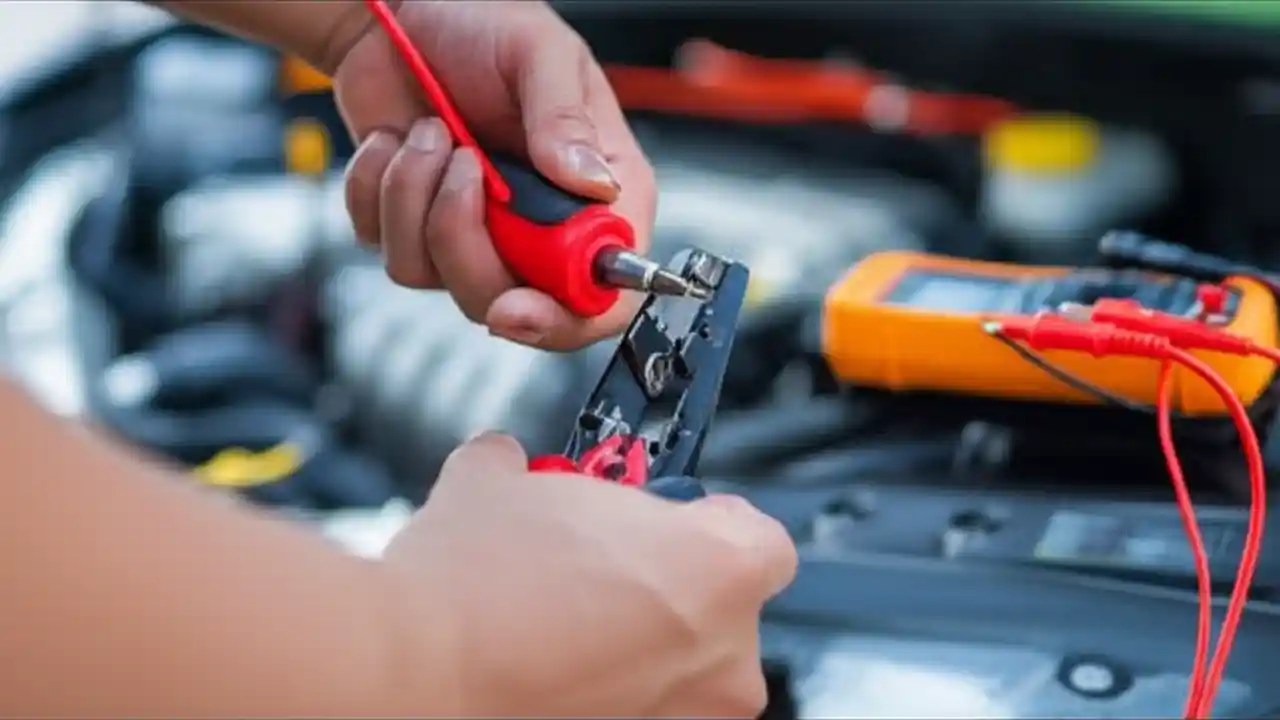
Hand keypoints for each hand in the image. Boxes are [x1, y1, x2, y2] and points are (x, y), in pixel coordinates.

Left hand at [332, 1, 656, 350]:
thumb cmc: (482, 22)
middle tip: (465, 168)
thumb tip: (593, 185)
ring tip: (430, 133)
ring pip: (433, 276)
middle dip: (466, 242)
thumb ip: (565, 118)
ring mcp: (473, 233)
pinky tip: (396, 141)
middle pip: (506, 301)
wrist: (399, 14)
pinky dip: (376, 190)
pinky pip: (384, 248)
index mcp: (593, 197)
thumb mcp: (539, 52)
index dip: (564, 318)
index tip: (518, 307)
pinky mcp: (414, 228)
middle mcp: (536, 227)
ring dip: (415, 197)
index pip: (597, 294)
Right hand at [380, 434, 796, 716]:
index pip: (759, 537)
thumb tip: (504, 463)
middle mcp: (724, 656)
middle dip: (665, 584)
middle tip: (598, 567)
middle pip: (722, 607)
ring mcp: (684, 717)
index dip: (707, 522)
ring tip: (559, 620)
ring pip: (683, 666)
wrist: (413, 677)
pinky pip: (643, 707)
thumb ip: (525, 466)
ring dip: (637, 641)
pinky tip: (546, 665)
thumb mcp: (500, 482)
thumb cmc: (473, 587)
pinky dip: (607, 689)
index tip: (661, 517)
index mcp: (722, 571)